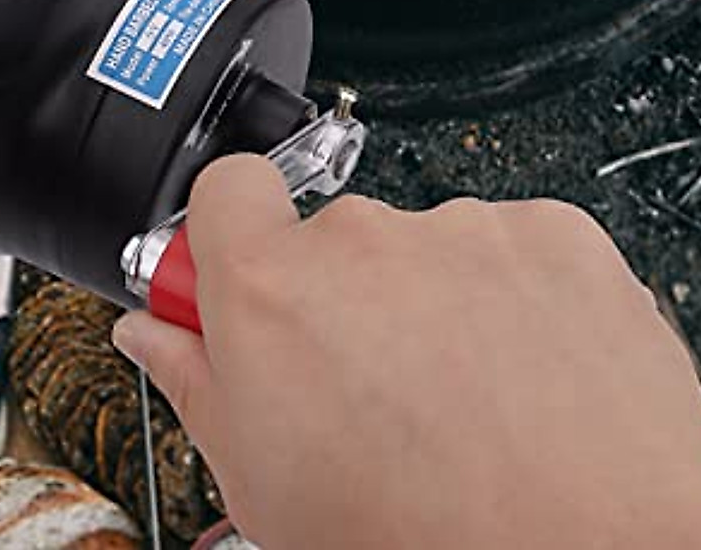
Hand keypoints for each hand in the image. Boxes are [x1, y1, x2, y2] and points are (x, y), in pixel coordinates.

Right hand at [114, 156, 700, 549]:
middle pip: (332, 234)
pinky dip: (513, 294)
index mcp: (270, 287)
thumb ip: (193, 379)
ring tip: (461, 397)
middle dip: (343, 292)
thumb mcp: (262, 481)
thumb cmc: (421, 537)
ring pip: (425, 246)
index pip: (224, 185)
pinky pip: (509, 244)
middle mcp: (361, 238)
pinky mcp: (549, 234)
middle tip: (374, 380)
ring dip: (433, 299)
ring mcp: (462, 229)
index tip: (243, 269)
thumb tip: (152, 331)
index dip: (232, 227)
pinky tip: (519, 373)